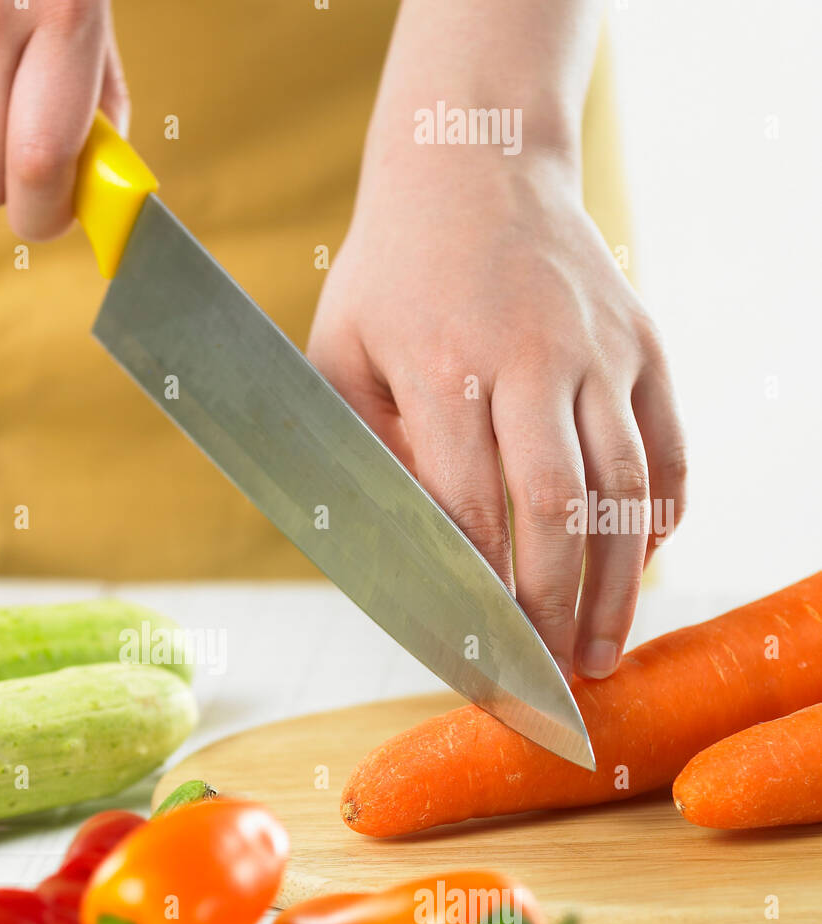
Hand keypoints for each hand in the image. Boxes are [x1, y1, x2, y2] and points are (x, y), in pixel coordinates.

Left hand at [308, 143, 686, 680]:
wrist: (474, 164)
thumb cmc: (390, 276)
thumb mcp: (338, 355)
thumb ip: (358, 452)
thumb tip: (388, 553)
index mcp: (445, 367)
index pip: (471, 509)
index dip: (480, 594)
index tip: (478, 656)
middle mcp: (534, 358)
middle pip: (558, 509)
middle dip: (557, 606)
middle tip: (554, 678)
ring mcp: (600, 349)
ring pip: (625, 487)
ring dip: (620, 581)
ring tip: (605, 649)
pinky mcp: (644, 344)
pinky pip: (666, 446)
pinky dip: (660, 514)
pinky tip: (641, 564)